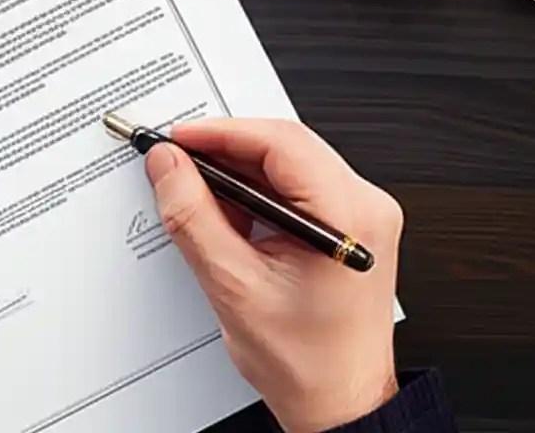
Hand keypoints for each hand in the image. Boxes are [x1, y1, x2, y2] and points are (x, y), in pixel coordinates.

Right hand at [145, 118, 401, 432]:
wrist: (339, 401)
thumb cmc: (307, 362)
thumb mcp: (234, 286)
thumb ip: (194, 217)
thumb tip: (169, 167)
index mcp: (350, 215)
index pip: (280, 144)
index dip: (221, 133)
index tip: (179, 139)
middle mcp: (365, 206)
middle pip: (285, 147)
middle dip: (224, 149)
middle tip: (176, 159)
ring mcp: (360, 214)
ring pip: (287, 164)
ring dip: (238, 171)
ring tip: (196, 192)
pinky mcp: (347, 224)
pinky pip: (295, 187)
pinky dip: (255, 192)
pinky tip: (226, 211)